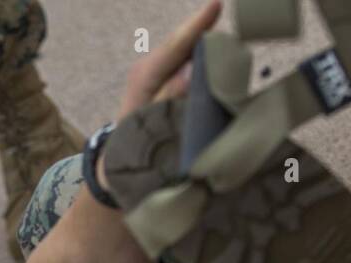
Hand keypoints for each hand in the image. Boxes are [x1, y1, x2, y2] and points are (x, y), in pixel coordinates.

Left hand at [102, 1, 223, 189]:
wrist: (118, 159)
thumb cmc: (135, 144)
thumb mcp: (152, 124)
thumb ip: (169, 97)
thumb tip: (190, 72)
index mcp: (144, 75)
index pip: (175, 46)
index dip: (197, 25)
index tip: (216, 4)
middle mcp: (149, 67)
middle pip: (182, 43)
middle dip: (205, 34)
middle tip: (231, 35)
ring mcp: (156, 72)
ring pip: (185, 52)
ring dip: (204, 48)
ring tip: (228, 50)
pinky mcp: (163, 79)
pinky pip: (185, 64)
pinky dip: (200, 62)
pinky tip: (216, 63)